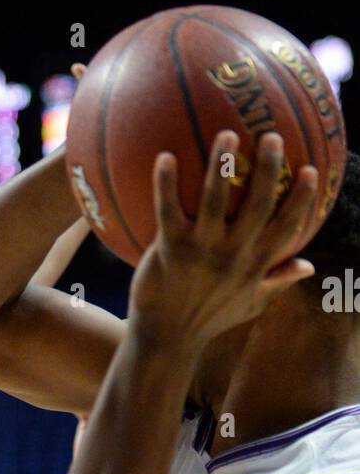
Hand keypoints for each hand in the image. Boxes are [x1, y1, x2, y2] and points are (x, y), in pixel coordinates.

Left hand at [129, 131, 317, 351]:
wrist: (166, 339)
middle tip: (271, 137)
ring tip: (226, 134)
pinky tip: (164, 155)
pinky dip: (166, 183)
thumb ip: (278, 281)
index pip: (287, 227)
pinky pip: (168, 210)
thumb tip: (308, 266)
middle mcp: (233, 255)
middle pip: (258, 205)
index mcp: (256, 265)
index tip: (309, 170)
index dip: (301, 199)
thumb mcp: (251, 304)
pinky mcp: (170, 249)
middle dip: (268, 169)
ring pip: (215, 201)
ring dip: (221, 165)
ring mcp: (202, 251)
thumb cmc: (208, 318)